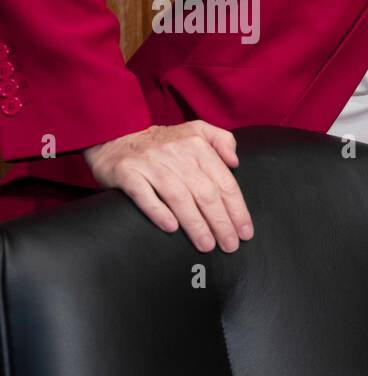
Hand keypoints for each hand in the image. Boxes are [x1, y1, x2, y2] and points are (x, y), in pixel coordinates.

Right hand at [83, 121, 253, 252]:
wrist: (115, 135)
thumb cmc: (163, 142)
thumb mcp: (196, 130)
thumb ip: (222, 140)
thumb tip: (235, 162)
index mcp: (197, 145)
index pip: (224, 182)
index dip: (237, 209)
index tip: (245, 232)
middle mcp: (176, 154)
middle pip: (205, 192)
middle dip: (221, 222)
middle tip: (230, 245)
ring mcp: (150, 163)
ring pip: (179, 197)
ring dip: (195, 224)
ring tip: (206, 245)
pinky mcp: (126, 173)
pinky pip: (144, 194)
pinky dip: (158, 211)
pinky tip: (171, 228)